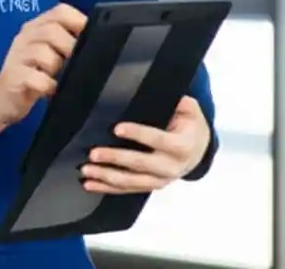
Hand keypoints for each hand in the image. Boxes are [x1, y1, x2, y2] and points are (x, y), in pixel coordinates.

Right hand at [0, 3, 86, 125]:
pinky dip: (49, 86)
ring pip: (44, 54)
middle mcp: (24, 37)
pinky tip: (51, 91)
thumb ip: (65, 43)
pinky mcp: (13, 77)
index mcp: (35, 27)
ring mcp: (16, 56)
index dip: (79, 21)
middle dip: (70, 48)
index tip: (91, 36)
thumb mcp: (48, 55)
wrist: (2, 101)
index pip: (60, 11)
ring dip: (57, 68)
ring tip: (58, 78)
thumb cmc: (32, 76)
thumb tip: (97, 42)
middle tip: (75, 63)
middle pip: (52, 31)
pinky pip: (37, 78)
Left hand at [82, 96, 211, 193]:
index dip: (138, 134)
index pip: (158, 139)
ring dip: (106, 176)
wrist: (198, 151)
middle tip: (93, 153)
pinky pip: (127, 189)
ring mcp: (160, 180)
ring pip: (131, 181)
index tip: (117, 129)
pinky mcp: (150, 186)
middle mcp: (171, 167)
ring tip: (86, 170)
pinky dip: (107, 188)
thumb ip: (181, 103)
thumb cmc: (188, 126)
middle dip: (115, 159)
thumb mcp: (190, 111)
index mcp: (182, 146)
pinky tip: (89, 184)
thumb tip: (169, 95)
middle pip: (140, 164)